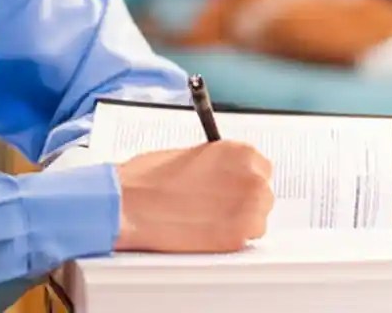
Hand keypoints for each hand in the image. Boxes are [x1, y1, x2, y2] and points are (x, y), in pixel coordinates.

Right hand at [114, 141, 274, 251]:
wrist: (129, 204)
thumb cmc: (150, 179)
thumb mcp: (196, 156)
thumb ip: (222, 166)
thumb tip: (228, 178)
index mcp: (241, 152)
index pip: (261, 168)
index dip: (244, 180)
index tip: (232, 187)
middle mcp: (251, 178)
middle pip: (262, 194)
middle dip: (243, 201)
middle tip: (217, 206)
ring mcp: (247, 209)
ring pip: (258, 219)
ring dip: (240, 221)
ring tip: (208, 219)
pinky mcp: (236, 237)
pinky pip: (245, 240)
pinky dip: (230, 239)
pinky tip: (207, 232)